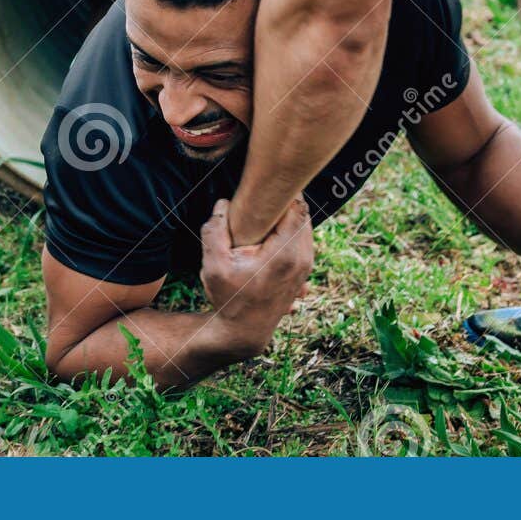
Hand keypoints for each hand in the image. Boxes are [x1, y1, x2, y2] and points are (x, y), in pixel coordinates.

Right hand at [199, 197, 313, 354]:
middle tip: (261, 199)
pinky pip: (304, 240)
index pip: (297, 207)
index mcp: (285, 253)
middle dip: (285, 203)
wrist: (244, 332)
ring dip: (288, 219)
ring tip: (263, 218)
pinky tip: (270, 237)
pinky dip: (291, 233)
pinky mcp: (304, 272)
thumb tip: (224, 204)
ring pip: (305, 227)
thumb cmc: (229, 298)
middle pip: (303, 214)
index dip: (284, 192)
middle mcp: (302, 258)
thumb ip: (215, 230)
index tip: (264, 187)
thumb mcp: (213, 265)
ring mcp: (306, 266)